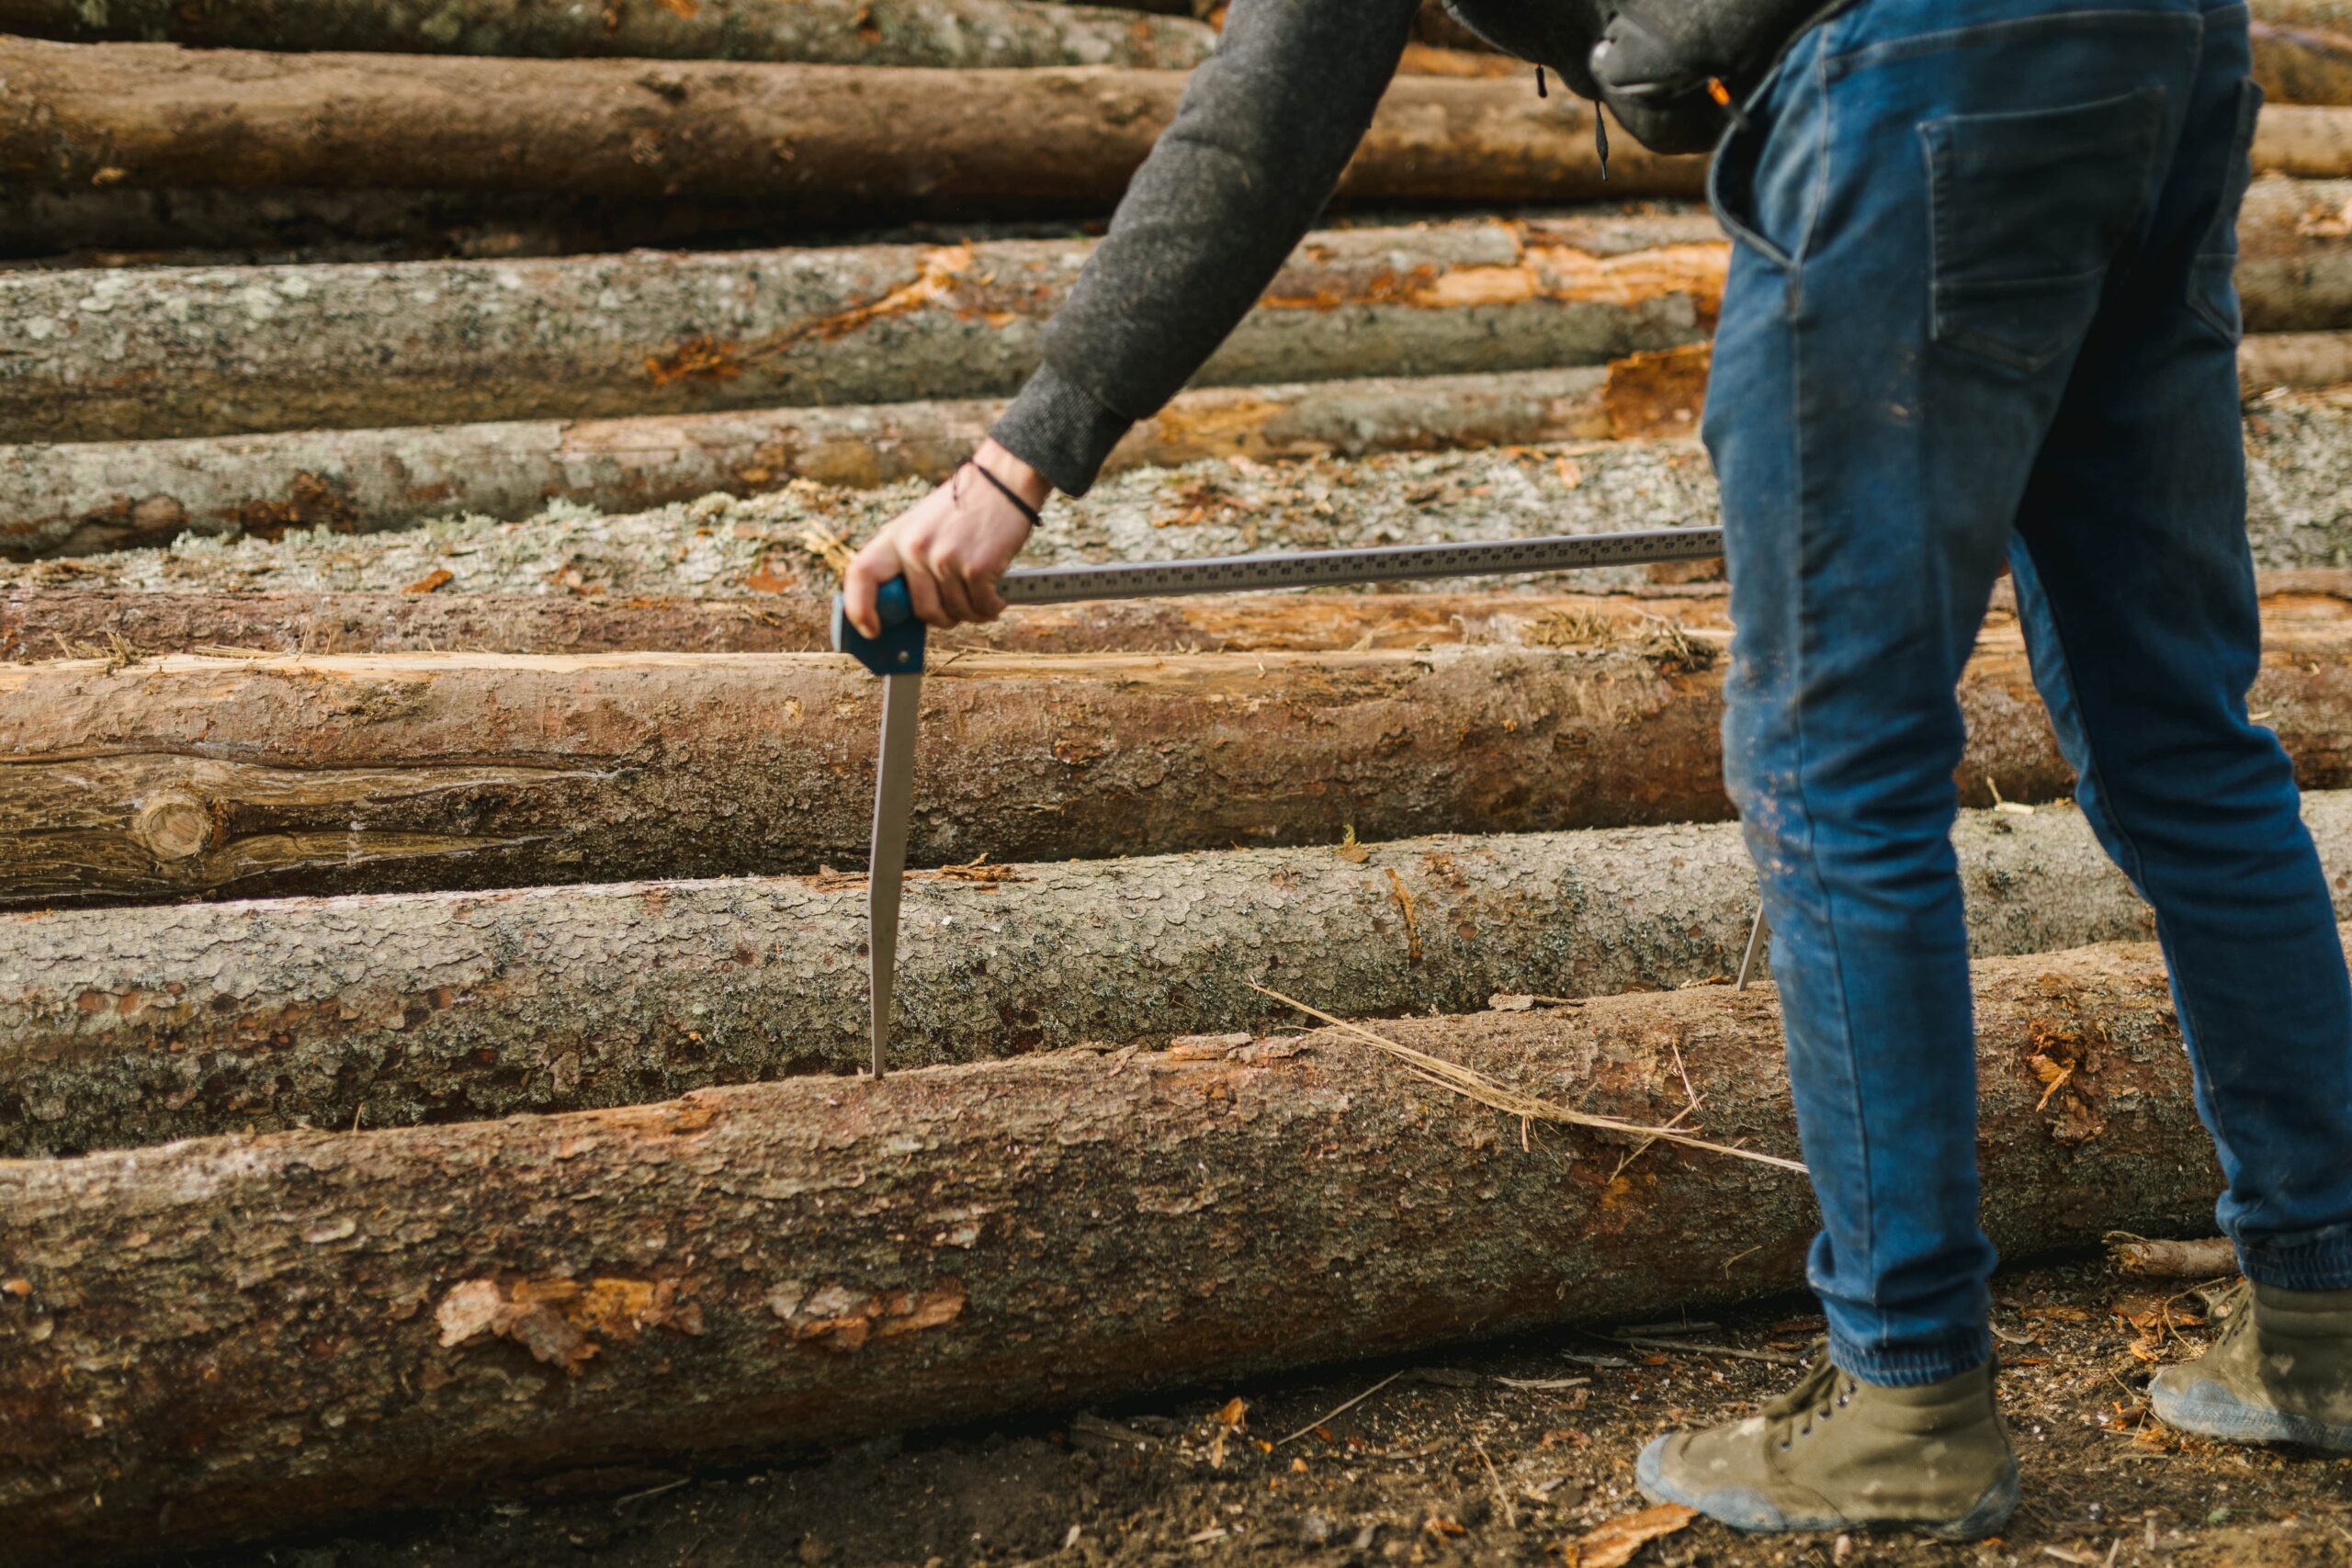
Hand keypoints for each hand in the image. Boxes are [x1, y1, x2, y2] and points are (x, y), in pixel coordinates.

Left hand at [843, 440, 1049, 636]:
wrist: (1003, 481)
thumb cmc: (966, 508)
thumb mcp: (923, 526)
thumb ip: (910, 561)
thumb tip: (909, 609)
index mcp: (896, 536)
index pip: (861, 574)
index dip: (859, 608)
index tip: (870, 630)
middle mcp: (915, 547)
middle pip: (921, 610)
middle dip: (942, 619)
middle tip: (957, 611)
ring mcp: (944, 558)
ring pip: (954, 613)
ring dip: (972, 613)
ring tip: (982, 597)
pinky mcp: (975, 567)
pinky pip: (980, 607)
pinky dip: (991, 608)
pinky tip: (996, 597)